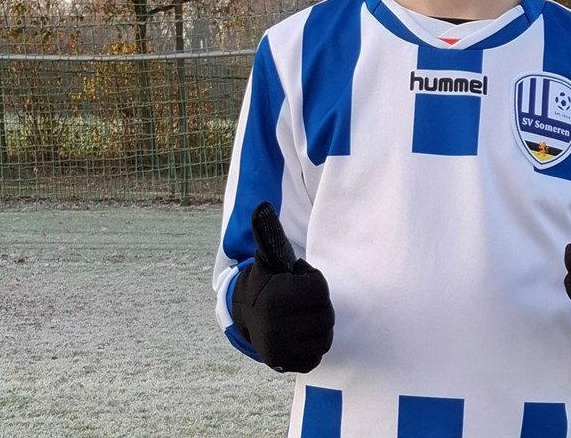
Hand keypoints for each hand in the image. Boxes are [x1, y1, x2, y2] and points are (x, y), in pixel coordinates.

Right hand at [231, 202, 333, 371]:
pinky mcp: (283, 364)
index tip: (297, 280)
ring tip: (300, 316)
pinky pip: (315, 357)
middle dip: (317, 305)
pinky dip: (311, 347)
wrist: (245, 315)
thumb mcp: (268, 258)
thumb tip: (261, 205)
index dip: (312, 282)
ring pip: (324, 338)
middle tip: (300, 301)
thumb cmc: (267, 282)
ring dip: (317, 326)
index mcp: (276, 297)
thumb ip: (269, 234)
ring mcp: (279, 348)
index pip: (320, 290)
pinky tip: (299, 334)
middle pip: (326, 316)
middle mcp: (276, 325)